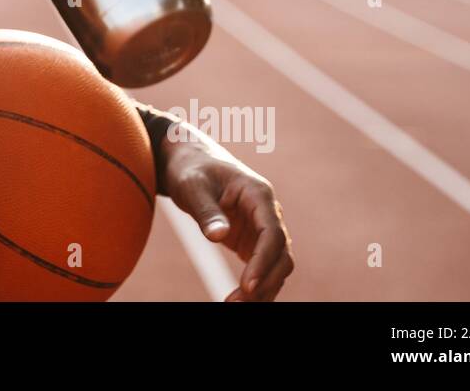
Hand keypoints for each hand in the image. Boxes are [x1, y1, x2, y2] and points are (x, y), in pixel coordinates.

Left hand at [161, 136, 295, 301]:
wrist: (188, 163)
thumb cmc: (190, 169)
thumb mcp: (191, 186)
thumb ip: (206, 211)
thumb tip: (219, 236)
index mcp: (258, 194)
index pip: (272, 233)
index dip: (263, 261)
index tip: (248, 285)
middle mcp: (267, 213)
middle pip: (281, 255)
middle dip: (265, 282)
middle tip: (237, 303)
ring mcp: (262, 228)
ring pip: (275, 266)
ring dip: (262, 289)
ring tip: (233, 305)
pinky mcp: (252, 241)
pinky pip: (262, 268)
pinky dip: (255, 287)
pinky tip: (240, 302)